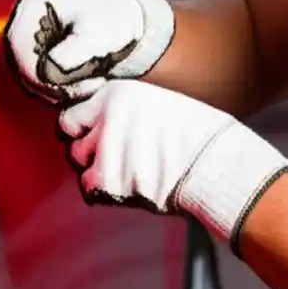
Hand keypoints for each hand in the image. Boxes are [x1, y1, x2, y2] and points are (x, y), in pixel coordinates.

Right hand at [4, 0, 175, 105]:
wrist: (129, 22)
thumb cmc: (117, 23)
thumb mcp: (99, 36)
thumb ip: (76, 50)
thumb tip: (52, 65)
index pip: (19, 43)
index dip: (36, 73)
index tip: (65, 90)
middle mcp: (26, 10)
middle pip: (19, 59)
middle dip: (49, 83)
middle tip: (85, 89)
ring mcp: (29, 28)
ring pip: (27, 70)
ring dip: (54, 87)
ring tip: (89, 85)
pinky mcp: (36, 44)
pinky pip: (36, 73)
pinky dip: (56, 85)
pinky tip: (83, 84)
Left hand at [58, 80, 287, 251]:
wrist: (216, 161)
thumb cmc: (195, 134)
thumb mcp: (157, 104)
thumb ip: (125, 113)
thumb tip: (100, 127)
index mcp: (116, 95)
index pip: (71, 118)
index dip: (85, 132)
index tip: (97, 140)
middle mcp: (106, 119)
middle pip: (75, 146)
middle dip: (93, 156)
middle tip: (120, 161)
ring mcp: (107, 151)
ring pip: (83, 170)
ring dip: (100, 175)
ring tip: (129, 175)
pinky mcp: (111, 181)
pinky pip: (92, 190)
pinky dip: (106, 193)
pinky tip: (129, 188)